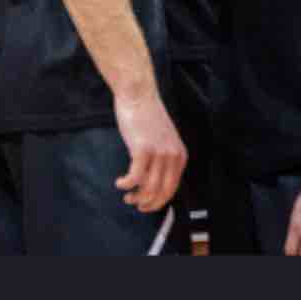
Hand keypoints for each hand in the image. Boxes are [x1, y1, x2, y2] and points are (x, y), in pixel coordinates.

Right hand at [111, 81, 185, 213]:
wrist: (138, 94)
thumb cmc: (147, 115)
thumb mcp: (163, 139)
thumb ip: (163, 158)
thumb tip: (152, 180)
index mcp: (180, 155)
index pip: (172, 188)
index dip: (159, 201)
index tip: (147, 205)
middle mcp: (172, 156)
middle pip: (162, 192)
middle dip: (148, 204)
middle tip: (135, 204)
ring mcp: (158, 153)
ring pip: (149, 188)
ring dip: (136, 196)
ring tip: (127, 196)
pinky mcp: (142, 150)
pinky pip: (135, 177)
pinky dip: (126, 184)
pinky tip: (120, 183)